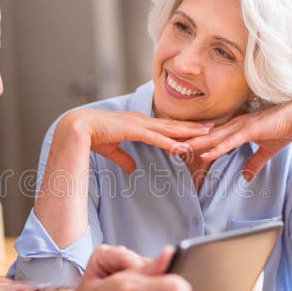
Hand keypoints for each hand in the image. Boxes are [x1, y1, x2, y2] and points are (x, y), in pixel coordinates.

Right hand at [61, 109, 211, 172]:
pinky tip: (182, 146)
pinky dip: (170, 142)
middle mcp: (141, 121)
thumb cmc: (92, 136)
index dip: (182, 128)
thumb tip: (132, 169)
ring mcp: (138, 124)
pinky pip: (156, 138)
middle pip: (173, 125)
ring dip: (188, 132)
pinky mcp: (133, 130)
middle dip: (193, 127)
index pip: (165, 126)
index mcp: (138, 124)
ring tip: (206, 134)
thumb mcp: (113, 150)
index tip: (197, 130)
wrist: (78, 128)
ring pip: (169, 129)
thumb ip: (124, 158)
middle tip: (212, 127)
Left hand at [183, 101, 291, 180]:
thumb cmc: (284, 130)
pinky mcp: (250, 131)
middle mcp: (235, 125)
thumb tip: (246, 177)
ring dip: (195, 144)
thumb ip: (254, 163)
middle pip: (205, 135)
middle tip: (167, 145)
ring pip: (213, 137)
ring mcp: (241, 126)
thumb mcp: (265, 151)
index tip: (178, 145)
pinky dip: (216, 148)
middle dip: (187, 141)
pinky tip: (204, 153)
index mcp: (236, 127)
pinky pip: (229, 141)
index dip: (194, 140)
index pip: (210, 135)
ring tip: (178, 149)